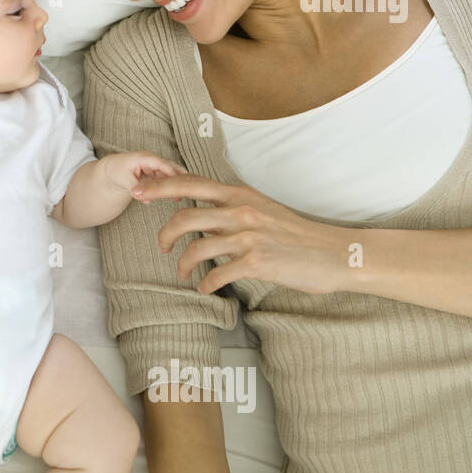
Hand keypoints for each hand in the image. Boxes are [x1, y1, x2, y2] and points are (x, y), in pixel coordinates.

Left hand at [102, 150, 186, 192]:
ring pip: (170, 175)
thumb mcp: (123, 180)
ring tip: (181, 197)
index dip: (172, 173)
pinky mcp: (156, 174)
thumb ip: (136, 188)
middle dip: (179, 179)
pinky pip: (166, 180)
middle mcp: (152, 161)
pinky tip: (176, 197)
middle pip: (170, 168)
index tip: (180, 184)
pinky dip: (170, 187)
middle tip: (186, 191)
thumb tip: (147, 199)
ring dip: (175, 185)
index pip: (162, 164)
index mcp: (144, 158)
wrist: (112, 170)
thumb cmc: (116, 171)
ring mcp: (156, 167)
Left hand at [130, 175, 348, 295]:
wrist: (333, 253)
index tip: (138, 192)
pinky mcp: (256, 262)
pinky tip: (205, 289)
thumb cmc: (294, 234)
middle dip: (164, 232)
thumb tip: (200, 215)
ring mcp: (248, 236)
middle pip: (185, 214)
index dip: (159, 187)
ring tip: (183, 273)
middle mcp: (241, 211)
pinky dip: (205, 284)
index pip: (190, 184)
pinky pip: (216, 274)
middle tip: (161, 246)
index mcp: (239, 194)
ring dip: (183, 264)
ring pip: (196, 247)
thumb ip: (231, 209)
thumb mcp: (261, 210)